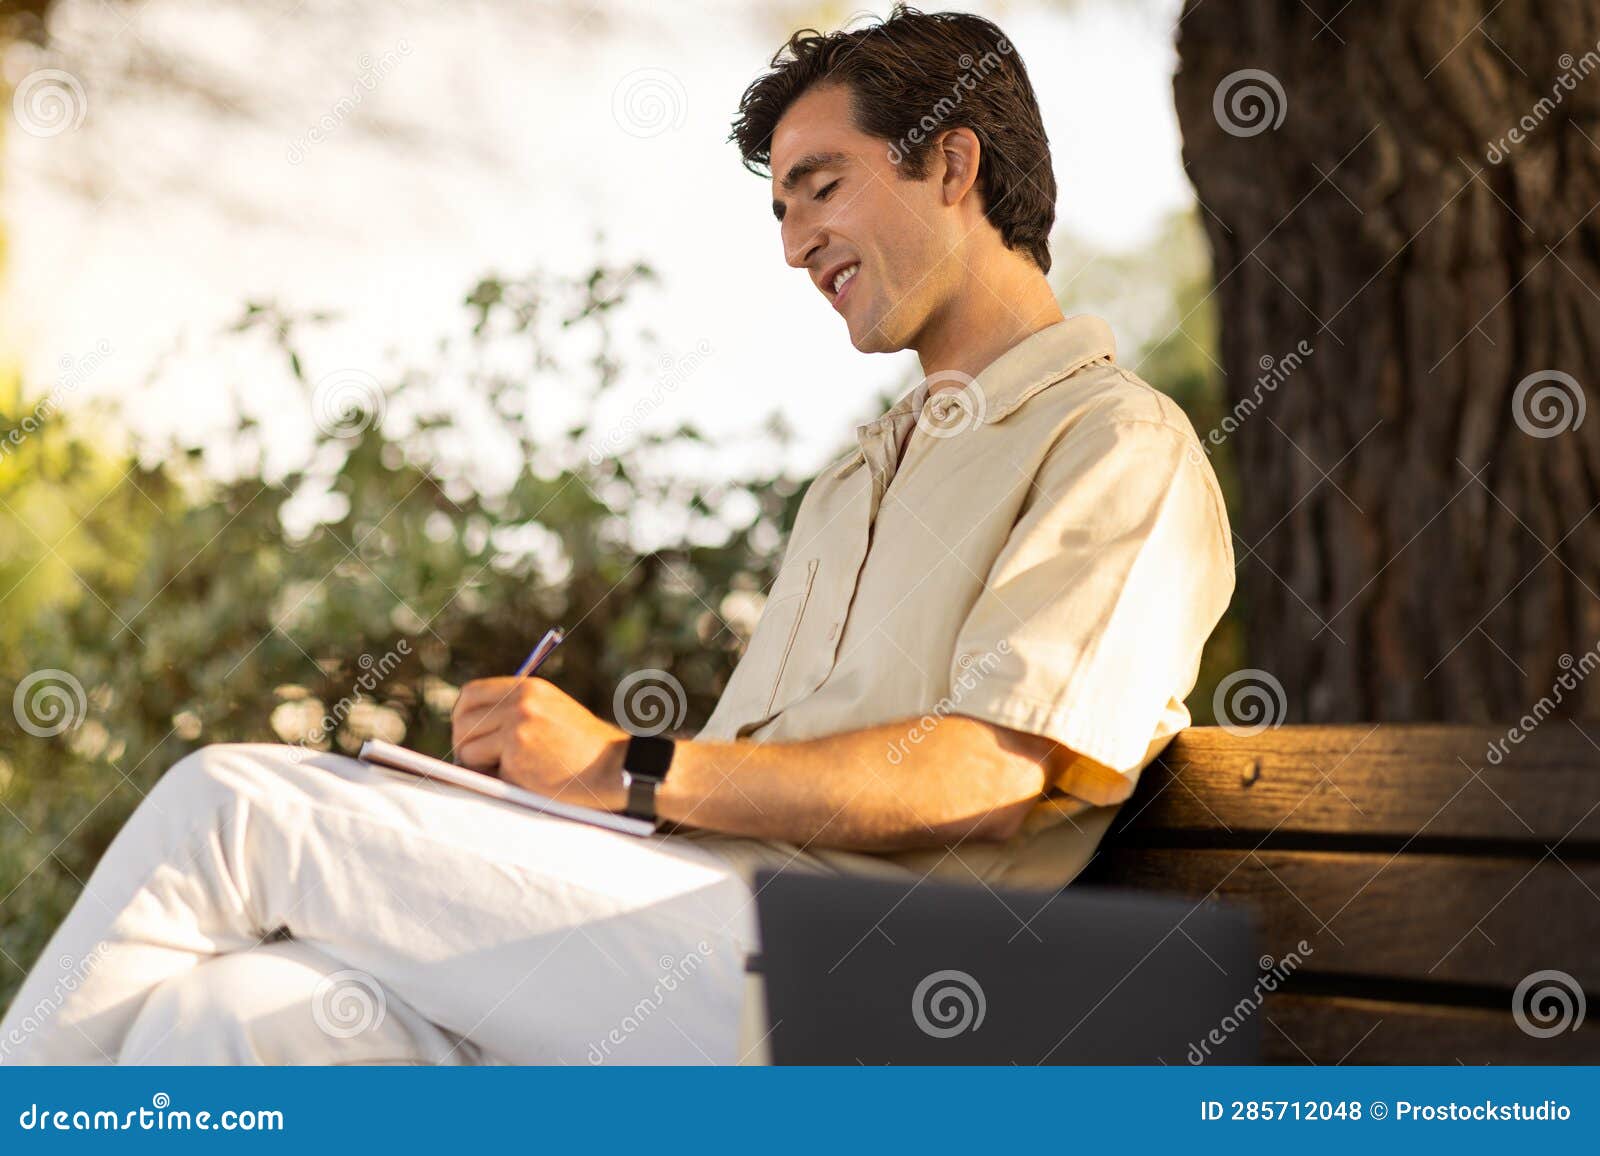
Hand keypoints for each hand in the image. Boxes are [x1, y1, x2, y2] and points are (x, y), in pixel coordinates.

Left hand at [451, 677, 628, 810]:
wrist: (614, 767)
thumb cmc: (584, 746)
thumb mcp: (551, 711)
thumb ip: (514, 711)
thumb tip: (468, 730)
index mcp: (528, 688)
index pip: (471, 694)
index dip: (462, 715)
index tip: (466, 732)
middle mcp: (520, 704)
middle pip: (462, 722)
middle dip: (463, 744)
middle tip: (477, 760)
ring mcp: (517, 731)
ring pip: (468, 750)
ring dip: (481, 766)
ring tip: (510, 771)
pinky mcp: (517, 759)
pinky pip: (489, 775)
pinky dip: (501, 783)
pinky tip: (529, 781)